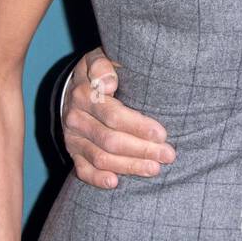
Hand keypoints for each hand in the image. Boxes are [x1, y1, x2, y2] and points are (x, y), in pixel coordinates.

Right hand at [62, 47, 175, 188]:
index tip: (163, 134)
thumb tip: (107, 82)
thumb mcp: (101, 57)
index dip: (138, 126)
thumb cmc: (101, 69)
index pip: (114, 115)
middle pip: (110, 140)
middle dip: (142, 150)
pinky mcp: (72, 151)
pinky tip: (115, 183)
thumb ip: (103, 65)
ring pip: (101, 158)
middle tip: (169, 155)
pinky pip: (83, 170)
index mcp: (85, 93)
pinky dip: (97, 179)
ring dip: (129, 166)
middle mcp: (76, 117)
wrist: (75, 84)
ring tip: (154, 169)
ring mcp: (73, 137)